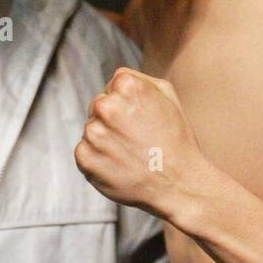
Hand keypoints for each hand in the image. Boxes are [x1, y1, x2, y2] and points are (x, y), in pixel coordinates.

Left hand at [75, 67, 202, 220]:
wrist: (178, 183)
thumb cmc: (176, 139)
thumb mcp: (167, 95)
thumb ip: (138, 80)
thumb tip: (115, 81)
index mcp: (125, 85)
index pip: (112, 87)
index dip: (126, 104)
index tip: (140, 120)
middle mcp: (105, 106)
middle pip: (98, 108)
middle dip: (112, 121)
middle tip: (135, 140)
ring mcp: (93, 133)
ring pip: (91, 130)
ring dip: (105, 141)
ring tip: (130, 155)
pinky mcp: (85, 158)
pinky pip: (84, 153)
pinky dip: (98, 160)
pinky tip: (119, 166)